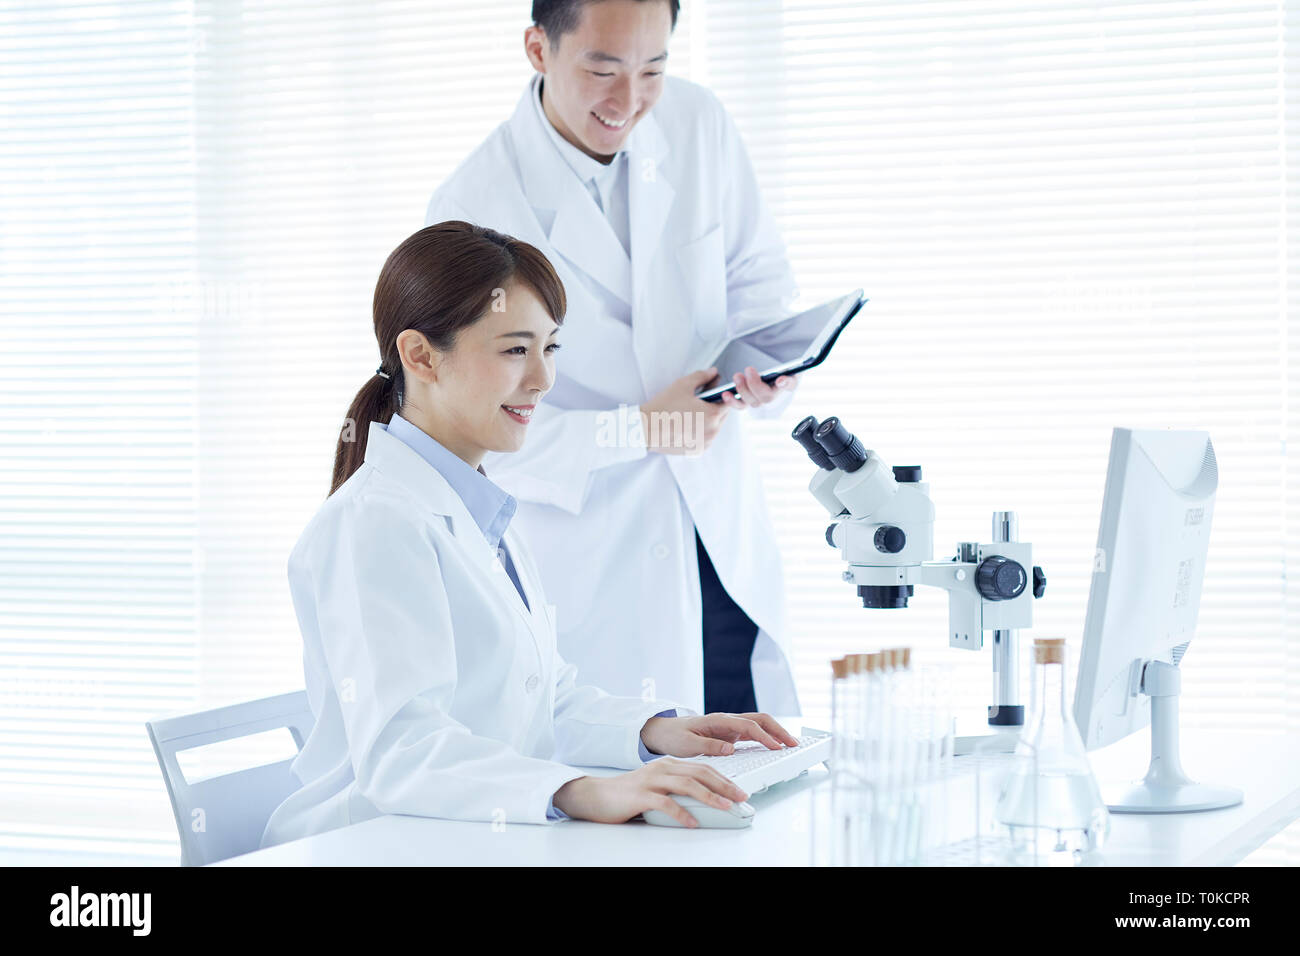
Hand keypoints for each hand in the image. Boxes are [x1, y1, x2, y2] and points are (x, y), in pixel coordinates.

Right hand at [551, 760, 749, 827]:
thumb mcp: (658, 787)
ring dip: (709, 796)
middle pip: (700, 773)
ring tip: (724, 807)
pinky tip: (692, 822)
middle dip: (724, 785)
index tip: (741, 791)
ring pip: (686, 785)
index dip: (724, 779)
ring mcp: (651, 780)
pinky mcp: (640, 795)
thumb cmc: (628, 795)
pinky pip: (665, 803)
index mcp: (669, 764)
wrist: (596, 795)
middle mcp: (662, 768)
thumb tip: (707, 803)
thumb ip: (678, 790)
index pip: (703, 768)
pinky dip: (681, 813)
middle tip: (740, 798)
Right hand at [638, 367, 730, 454]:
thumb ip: (702, 376)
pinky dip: (700, 431)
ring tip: (690, 412)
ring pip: (714, 427)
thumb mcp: (683, 385)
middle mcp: (712, 431)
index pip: (728, 402)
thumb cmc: (663, 407)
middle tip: (697, 401)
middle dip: (714, 406)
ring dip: (708, 419)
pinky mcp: (697, 450)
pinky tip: (686, 424)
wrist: (646, 429)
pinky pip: (705, 437)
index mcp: (713, 414)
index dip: (721, 394)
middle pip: (722, 415)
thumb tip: (713, 372)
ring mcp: (705, 443)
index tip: (712, 392)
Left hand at [639, 713, 799, 756]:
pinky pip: (754, 733)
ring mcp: (731, 726)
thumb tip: (730, 748)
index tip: (777, 747)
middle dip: (779, 730)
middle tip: (793, 743)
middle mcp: (728, 720)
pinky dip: (767, 737)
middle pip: (760, 719)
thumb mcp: (687, 744)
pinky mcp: (731, 734)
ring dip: (776, 732)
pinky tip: (775, 746)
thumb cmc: (675, 736)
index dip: (765, 736)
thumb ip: (708, 745)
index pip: (748, 725)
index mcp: (719, 720)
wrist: (665, 732)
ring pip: (760, 724)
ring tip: (790, 744)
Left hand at [719, 367, 797, 409]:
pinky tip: (725, 394)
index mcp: (787, 384)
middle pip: (766, 397)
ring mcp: (759, 399)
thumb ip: (787, 373)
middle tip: (749, 369)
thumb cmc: (777, 368)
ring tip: (737, 377)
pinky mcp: (747, 400)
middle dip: (755, 384)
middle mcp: (773, 395)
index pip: (790, 385)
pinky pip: (740, 405)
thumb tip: (781, 381)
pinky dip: (732, 401)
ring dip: (743, 390)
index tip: (780, 380)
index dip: (785, 383)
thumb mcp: (786, 366)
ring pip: (752, 402)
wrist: (767, 370)